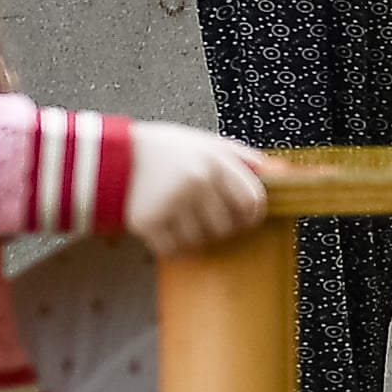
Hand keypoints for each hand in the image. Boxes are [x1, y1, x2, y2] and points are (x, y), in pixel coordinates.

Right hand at [124, 122, 284, 256]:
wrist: (113, 156)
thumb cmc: (163, 150)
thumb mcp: (204, 142)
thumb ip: (240, 157)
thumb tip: (279, 172)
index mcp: (215, 160)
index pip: (253, 201)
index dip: (252, 215)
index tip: (245, 218)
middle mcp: (198, 181)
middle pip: (228, 226)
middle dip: (219, 226)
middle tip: (203, 215)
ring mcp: (173, 202)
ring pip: (201, 241)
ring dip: (193, 235)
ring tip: (178, 216)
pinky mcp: (149, 221)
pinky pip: (174, 249)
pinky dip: (171, 245)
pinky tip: (163, 227)